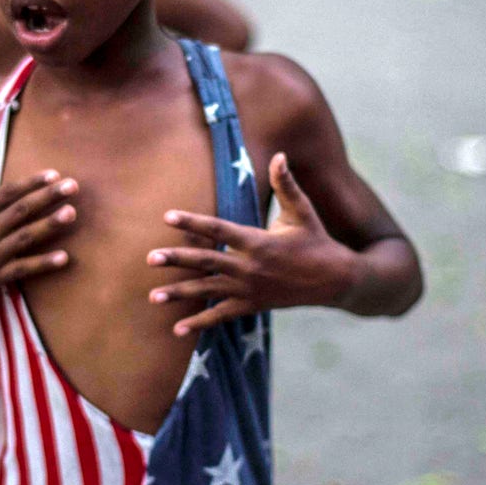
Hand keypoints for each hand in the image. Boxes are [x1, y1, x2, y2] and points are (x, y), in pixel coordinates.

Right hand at [0, 143, 76, 312]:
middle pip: (21, 211)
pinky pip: (23, 269)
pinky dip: (43, 264)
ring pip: (25, 238)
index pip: (6, 193)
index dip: (31, 182)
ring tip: (72, 213)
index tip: (53, 173)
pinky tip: (65, 257)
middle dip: (48, 197)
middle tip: (73, 186)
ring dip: (50, 225)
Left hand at [146, 152, 356, 335]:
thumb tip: (280, 155)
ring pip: (208, 291)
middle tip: (149, 258)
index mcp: (258, 242)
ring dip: (180, 294)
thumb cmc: (317, 240)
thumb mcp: (303, 211)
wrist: (336, 280)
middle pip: (206, 262)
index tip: (168, 216)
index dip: (193, 222)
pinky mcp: (253, 305)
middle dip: (176, 260)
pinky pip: (222, 315)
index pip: (219, 230)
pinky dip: (200, 322)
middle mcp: (250, 267)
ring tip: (152, 297)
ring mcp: (250, 289)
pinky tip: (177, 330)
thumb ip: (287, 185)